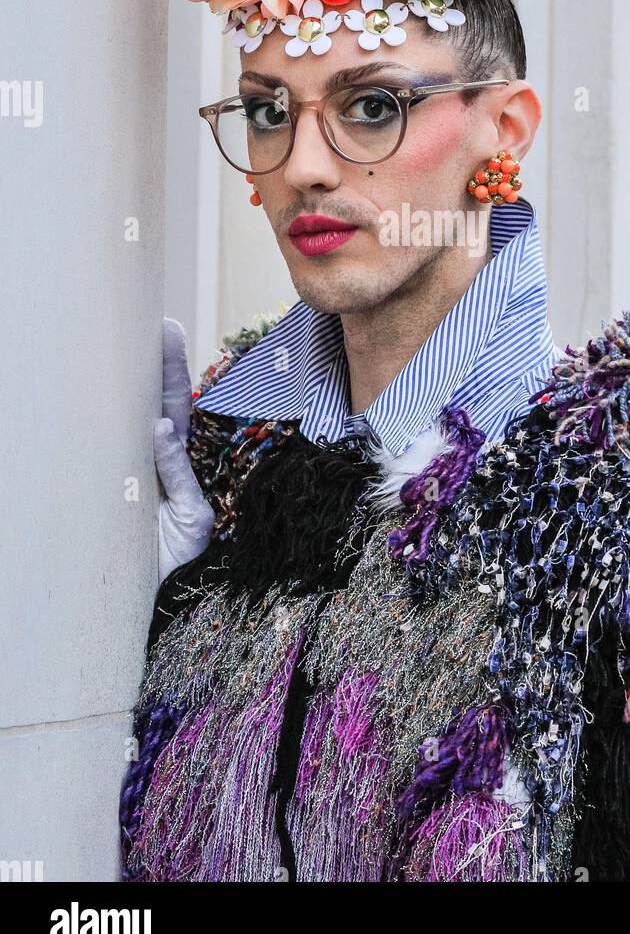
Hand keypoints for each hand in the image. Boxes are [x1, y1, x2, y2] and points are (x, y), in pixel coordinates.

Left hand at [155, 318, 213, 582]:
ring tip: (165, 354)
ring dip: (171, 395)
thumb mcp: (130, 509)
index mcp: (159, 463)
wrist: (151, 605)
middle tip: (166, 328)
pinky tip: (158, 429)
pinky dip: (168, 459)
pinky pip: (180, 485)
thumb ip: (155, 470)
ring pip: (179, 436)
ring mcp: (187, 494)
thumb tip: (156, 425)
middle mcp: (175, 472)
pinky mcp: (194, 522)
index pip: (162, 406)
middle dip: (169, 367)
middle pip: (174, 409)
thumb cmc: (136, 557)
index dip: (162, 371)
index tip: (161, 331)